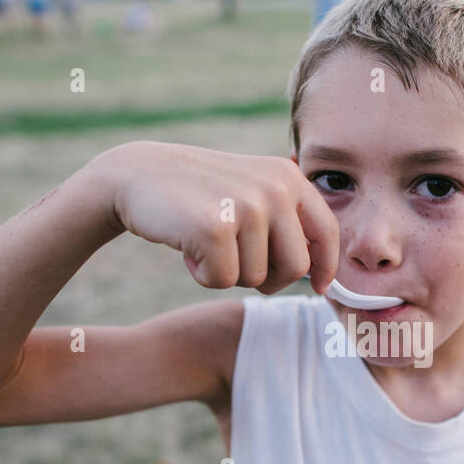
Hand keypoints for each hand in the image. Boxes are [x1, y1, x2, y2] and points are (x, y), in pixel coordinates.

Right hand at [91, 140, 338, 294]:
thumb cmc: (199, 195)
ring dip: (228, 273)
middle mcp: (274, 188)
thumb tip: (320, 273)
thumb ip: (286, 221)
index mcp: (287, 178)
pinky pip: (223, 281)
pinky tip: (188, 247)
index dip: (326, 267)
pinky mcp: (214, 228)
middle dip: (269, 279)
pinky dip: (203, 275)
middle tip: (237, 261)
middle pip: (296, 268)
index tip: (320, 289)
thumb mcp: (251, 193)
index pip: (326, 232)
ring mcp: (245, 206)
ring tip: (206, 242)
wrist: (137, 175)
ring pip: (257, 279)